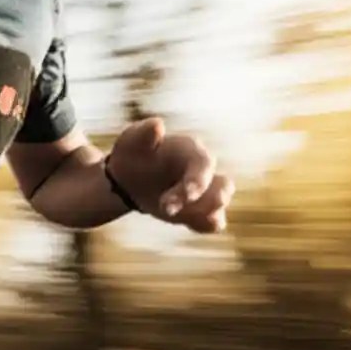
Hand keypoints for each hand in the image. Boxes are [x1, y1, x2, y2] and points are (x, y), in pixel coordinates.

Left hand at [107, 117, 234, 232]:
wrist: (128, 178)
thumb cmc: (134, 154)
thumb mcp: (132, 141)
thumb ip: (144, 133)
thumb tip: (157, 125)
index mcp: (191, 150)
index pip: (204, 164)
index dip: (198, 181)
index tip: (187, 196)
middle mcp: (204, 170)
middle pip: (222, 185)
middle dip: (204, 201)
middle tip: (168, 210)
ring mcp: (205, 191)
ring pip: (220, 203)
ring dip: (202, 213)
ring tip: (171, 215)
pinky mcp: (200, 210)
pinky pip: (213, 221)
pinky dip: (205, 224)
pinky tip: (185, 223)